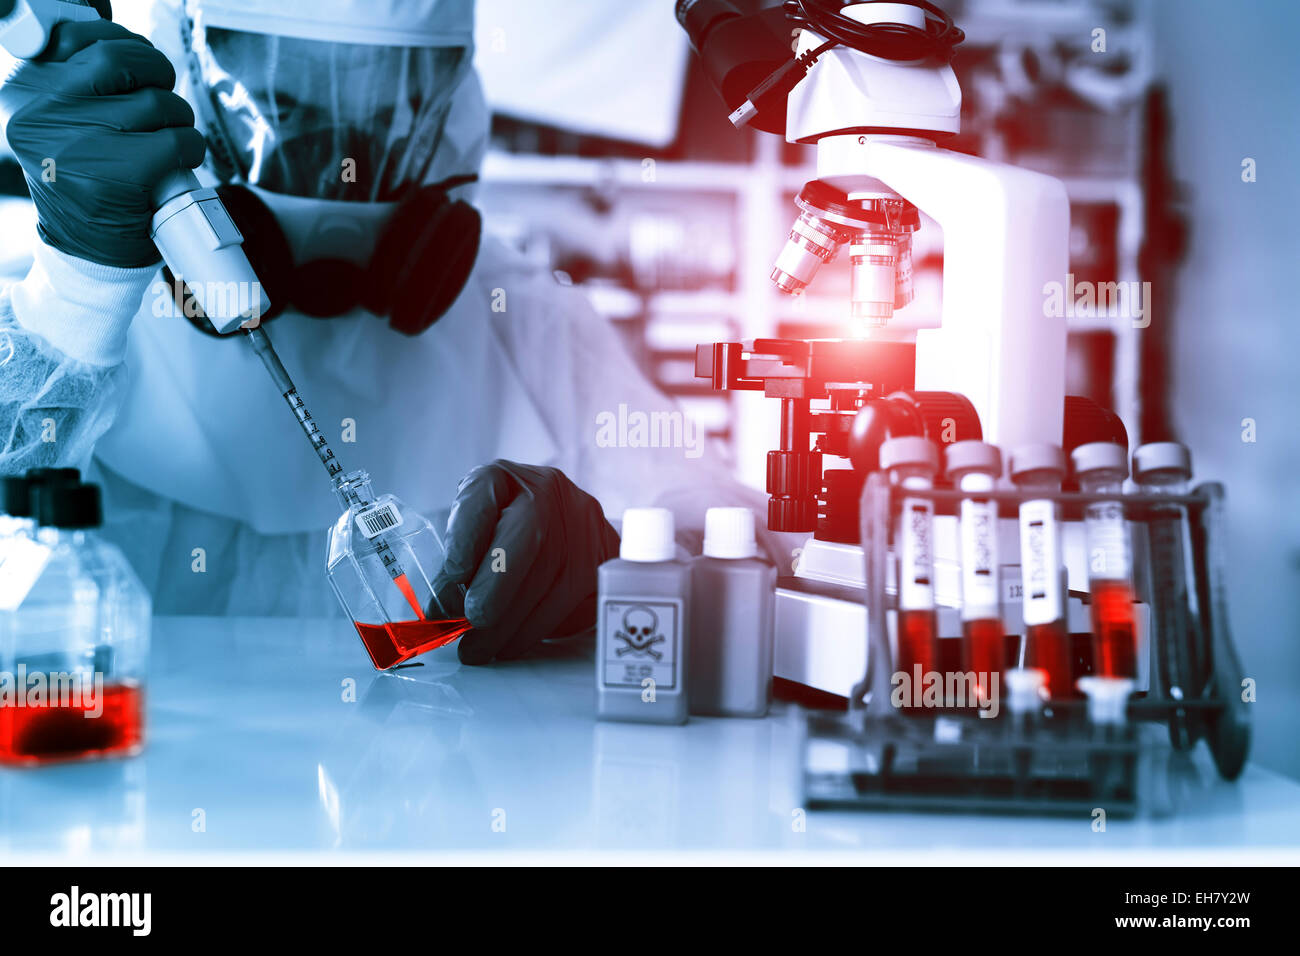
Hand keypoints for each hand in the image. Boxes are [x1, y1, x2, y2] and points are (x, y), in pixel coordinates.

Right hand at [0, 20, 205, 266]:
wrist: (86, 253)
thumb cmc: (86, 182)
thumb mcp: (66, 124)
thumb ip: (84, 84)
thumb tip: (130, 46)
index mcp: (26, 93)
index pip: (75, 36)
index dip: (120, 40)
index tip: (140, 64)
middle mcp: (43, 113)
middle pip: (121, 59)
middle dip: (158, 74)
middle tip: (165, 102)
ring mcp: (77, 143)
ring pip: (156, 102)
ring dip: (179, 121)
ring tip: (169, 144)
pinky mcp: (116, 173)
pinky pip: (175, 141)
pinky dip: (190, 151)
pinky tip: (178, 166)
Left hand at [432, 460, 619, 663]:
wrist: (560, 527)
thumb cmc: (499, 536)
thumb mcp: (468, 535)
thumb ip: (455, 560)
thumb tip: (441, 609)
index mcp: (502, 477)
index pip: (483, 492)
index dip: (467, 536)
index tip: (451, 577)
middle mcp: (547, 490)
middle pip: (529, 537)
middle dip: (497, 589)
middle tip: (471, 622)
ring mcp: (582, 522)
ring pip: (552, 578)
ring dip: (512, 623)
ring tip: (480, 649)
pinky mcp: (601, 557)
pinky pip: (572, 599)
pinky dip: (535, 629)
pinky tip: (510, 643)